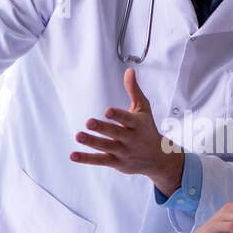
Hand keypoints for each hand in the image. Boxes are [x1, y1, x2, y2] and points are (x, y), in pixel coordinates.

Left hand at [70, 67, 179, 187]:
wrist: (158, 158)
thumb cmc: (147, 129)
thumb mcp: (143, 109)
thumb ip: (134, 90)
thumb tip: (129, 71)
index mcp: (138, 125)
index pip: (128, 119)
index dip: (118, 115)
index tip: (107, 111)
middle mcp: (131, 139)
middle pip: (115, 133)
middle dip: (102, 128)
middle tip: (89, 122)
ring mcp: (123, 152)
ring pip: (106, 147)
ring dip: (91, 142)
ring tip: (78, 135)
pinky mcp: (116, 162)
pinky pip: (100, 160)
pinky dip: (86, 158)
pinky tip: (73, 155)